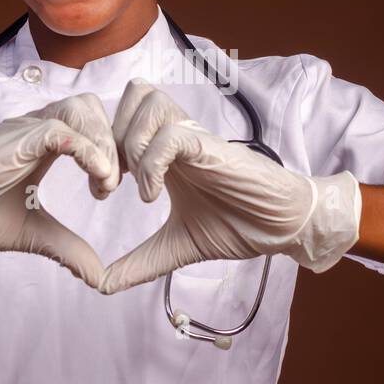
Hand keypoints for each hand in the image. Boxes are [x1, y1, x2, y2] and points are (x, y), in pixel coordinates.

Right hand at [0, 92, 118, 284]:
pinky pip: (61, 131)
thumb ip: (67, 247)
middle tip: (111, 183)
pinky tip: (96, 180)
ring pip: (80, 109)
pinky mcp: (13, 141)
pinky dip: (87, 151)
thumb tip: (98, 276)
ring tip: (104, 183)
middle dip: (112, 141)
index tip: (109, 187)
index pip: (87, 123)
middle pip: (90, 107)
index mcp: (38, 144)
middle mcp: (33, 129)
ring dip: (103, 143)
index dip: (108, 148)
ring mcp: (22, 130)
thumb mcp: (32, 234)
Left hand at [100, 78, 360, 293]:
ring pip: (148, 102)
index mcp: (165, 154)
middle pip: (133, 96)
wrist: (281, 228)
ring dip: (130, 144)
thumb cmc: (237, 225)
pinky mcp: (212, 148)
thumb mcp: (176, 248)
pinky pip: (171, 135)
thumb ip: (140, 263)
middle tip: (110, 186)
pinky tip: (153, 195)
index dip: (101, 148)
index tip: (101, 192)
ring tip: (135, 186)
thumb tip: (103, 286)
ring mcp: (195, 139)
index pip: (123, 116)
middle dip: (108, 141)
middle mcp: (177, 138)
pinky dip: (152, 163)